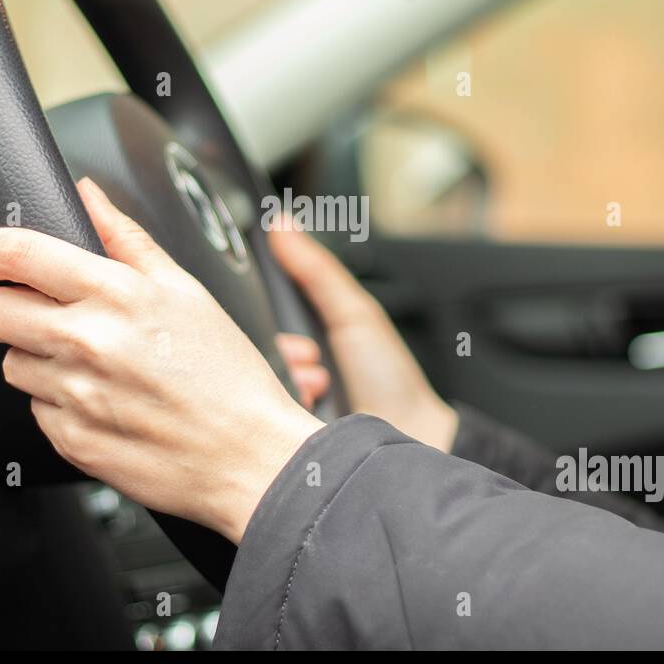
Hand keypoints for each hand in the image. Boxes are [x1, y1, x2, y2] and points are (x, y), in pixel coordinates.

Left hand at [0, 178, 322, 544]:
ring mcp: (74, 395)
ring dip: (37, 359)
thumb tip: (88, 195)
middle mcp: (87, 342)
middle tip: (38, 312)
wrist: (250, 457)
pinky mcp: (70, 440)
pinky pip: (37, 410)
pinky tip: (104, 400)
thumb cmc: (227, 376)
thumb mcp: (185, 290)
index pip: (16, 255)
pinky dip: (59, 403)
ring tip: (92, 365)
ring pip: (11, 363)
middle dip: (5, 306)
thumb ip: (126, 238)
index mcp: (116, 294)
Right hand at [269, 224, 457, 451]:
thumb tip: (281, 224)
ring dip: (286, 379)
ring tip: (318, 382)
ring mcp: (282, 407)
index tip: (281, 316)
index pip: (258, 318)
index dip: (262, 314)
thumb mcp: (354, 312)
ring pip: (253, 383)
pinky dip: (283, 407)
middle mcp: (287, 374)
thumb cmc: (391, 380)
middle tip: (310, 354)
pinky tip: (309, 406)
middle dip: (280, 350)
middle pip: (252, 350)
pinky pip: (258, 417)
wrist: (411, 439)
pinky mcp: (278, 439)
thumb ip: (316, 270)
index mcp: (302, 339)